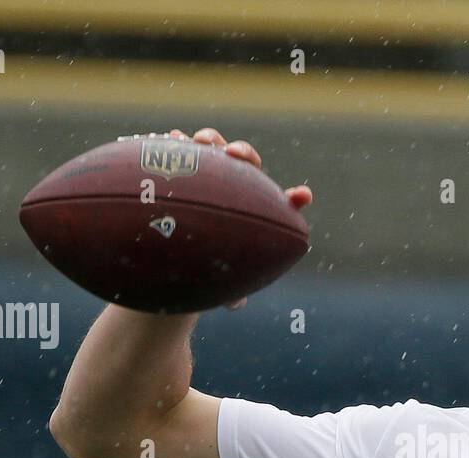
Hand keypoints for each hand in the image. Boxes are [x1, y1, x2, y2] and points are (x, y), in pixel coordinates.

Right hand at [169, 127, 312, 310]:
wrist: (178, 248)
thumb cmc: (208, 265)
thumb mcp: (221, 280)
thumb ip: (231, 291)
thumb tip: (235, 305)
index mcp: (254, 210)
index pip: (280, 202)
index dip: (294, 199)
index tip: (303, 197)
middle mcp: (235, 184)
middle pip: (246, 162)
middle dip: (243, 154)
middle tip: (233, 155)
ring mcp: (209, 171)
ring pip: (214, 147)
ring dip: (210, 140)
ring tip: (200, 143)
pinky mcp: (182, 165)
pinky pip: (180, 149)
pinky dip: (176, 143)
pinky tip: (166, 141)